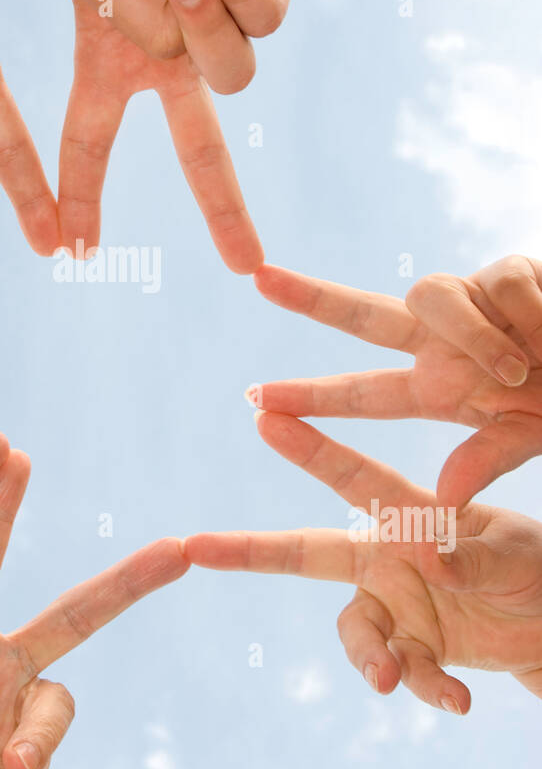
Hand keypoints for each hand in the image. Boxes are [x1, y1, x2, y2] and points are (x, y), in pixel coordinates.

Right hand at [60, 0, 290, 271]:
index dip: (79, 195)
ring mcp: (222, 27)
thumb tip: (189, 62)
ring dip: (205, 24)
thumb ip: (137, 34)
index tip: (70, 249)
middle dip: (224, 209)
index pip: (92, 139)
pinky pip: (260, 22)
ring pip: (232, 75)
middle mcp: (173, 54)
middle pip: (202, 150)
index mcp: (115, 56)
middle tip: (245, 264)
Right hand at [187, 411, 541, 712]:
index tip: (264, 416)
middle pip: (307, 554)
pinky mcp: (414, 652)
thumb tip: (426, 559)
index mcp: (411, 515)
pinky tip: (458, 701)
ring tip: (392, 680)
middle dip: (250, 549)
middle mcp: (388, 559)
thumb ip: (469, 558)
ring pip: (357, 634)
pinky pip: (404, 673)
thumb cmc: (535, 565)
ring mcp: (396, 607)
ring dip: (370, 658)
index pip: (355, 479)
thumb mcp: (515, 555)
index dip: (309, 448)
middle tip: (197, 546)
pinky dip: (427, 689)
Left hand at [253, 258, 541, 506]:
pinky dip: (525, 312)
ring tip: (520, 368)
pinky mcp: (510, 270)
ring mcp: (474, 304)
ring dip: (473, 335)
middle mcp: (443, 345)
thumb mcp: (529, 437)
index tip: (254, 403)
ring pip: (432, 294)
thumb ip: (486, 460)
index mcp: (438, 389)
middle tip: (258, 278)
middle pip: (364, 316)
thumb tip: (443, 498)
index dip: (311, 397)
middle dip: (313, 299)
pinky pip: (499, 282)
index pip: (362, 394)